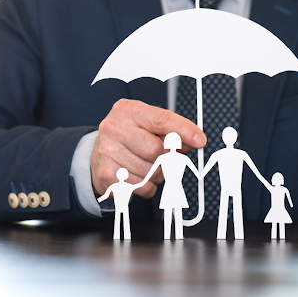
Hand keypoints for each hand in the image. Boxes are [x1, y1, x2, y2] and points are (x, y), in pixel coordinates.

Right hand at [91, 99, 205, 198]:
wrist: (98, 155)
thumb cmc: (129, 138)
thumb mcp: (149, 125)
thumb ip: (173, 131)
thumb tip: (195, 140)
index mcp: (128, 110)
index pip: (162, 120)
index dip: (184, 131)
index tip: (199, 140)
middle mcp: (114, 128)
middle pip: (157, 150)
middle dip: (166, 157)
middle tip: (163, 157)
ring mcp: (107, 152)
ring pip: (151, 171)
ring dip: (158, 174)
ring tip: (148, 166)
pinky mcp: (106, 175)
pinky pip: (142, 186)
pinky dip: (148, 186)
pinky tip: (139, 176)